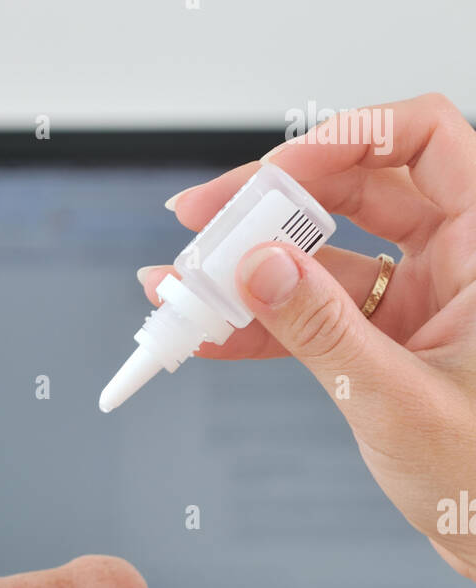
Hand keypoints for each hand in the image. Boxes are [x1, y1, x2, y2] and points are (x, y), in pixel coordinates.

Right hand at [140, 93, 475, 580]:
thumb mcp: (396, 400)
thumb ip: (324, 332)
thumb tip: (259, 267)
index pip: (422, 140)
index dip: (346, 141)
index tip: (273, 177)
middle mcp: (456, 258)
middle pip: (356, 186)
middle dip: (271, 201)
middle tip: (204, 220)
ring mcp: (418, 298)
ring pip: (324, 252)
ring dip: (251, 267)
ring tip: (186, 285)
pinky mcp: (384, 340)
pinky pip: (313, 314)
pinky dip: (261, 323)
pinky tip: (209, 332)